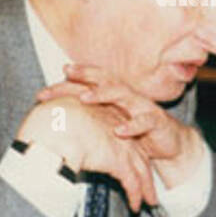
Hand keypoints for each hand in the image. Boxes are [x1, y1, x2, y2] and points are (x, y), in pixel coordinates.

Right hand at [16, 96, 157, 213]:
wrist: (53, 122)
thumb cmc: (49, 120)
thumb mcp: (60, 119)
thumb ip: (66, 130)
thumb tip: (60, 144)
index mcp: (104, 116)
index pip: (124, 135)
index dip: (129, 150)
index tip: (131, 160)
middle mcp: (117, 129)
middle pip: (138, 152)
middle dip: (144, 170)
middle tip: (148, 185)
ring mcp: (120, 144)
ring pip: (141, 170)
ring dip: (146, 188)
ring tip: (148, 201)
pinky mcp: (118, 161)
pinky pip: (133, 183)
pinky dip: (136, 196)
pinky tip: (135, 206)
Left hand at [35, 63, 203, 188]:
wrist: (170, 144)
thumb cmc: (138, 133)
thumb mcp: (113, 125)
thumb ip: (93, 120)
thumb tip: (63, 126)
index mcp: (115, 97)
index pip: (90, 84)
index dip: (69, 84)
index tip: (45, 90)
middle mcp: (127, 97)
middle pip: (105, 80)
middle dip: (85, 75)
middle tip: (66, 72)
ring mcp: (142, 107)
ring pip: (122, 94)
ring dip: (103, 95)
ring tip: (85, 98)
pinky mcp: (156, 121)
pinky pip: (144, 121)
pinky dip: (132, 126)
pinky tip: (119, 130)